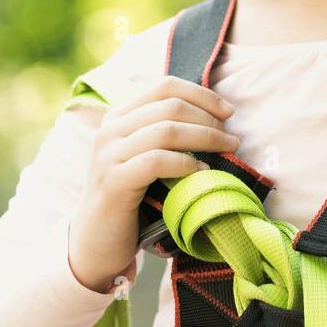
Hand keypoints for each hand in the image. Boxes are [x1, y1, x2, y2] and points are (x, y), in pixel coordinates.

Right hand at [68, 76, 239, 292]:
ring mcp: (109, 154)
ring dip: (205, 138)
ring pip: (166, 131)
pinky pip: (156, 161)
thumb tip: (216, 117)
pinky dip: (185, 164)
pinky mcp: (113, 181)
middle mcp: (110, 128)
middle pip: (170, 106)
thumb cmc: (130, 197)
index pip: (164, 86)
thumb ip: (165, 133)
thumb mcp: (143, 156)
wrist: (95, 240)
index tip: (228, 111)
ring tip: (227, 151)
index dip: (202, 95)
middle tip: (231, 138)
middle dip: (208, 119)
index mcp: (119, 115)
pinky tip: (203, 172)